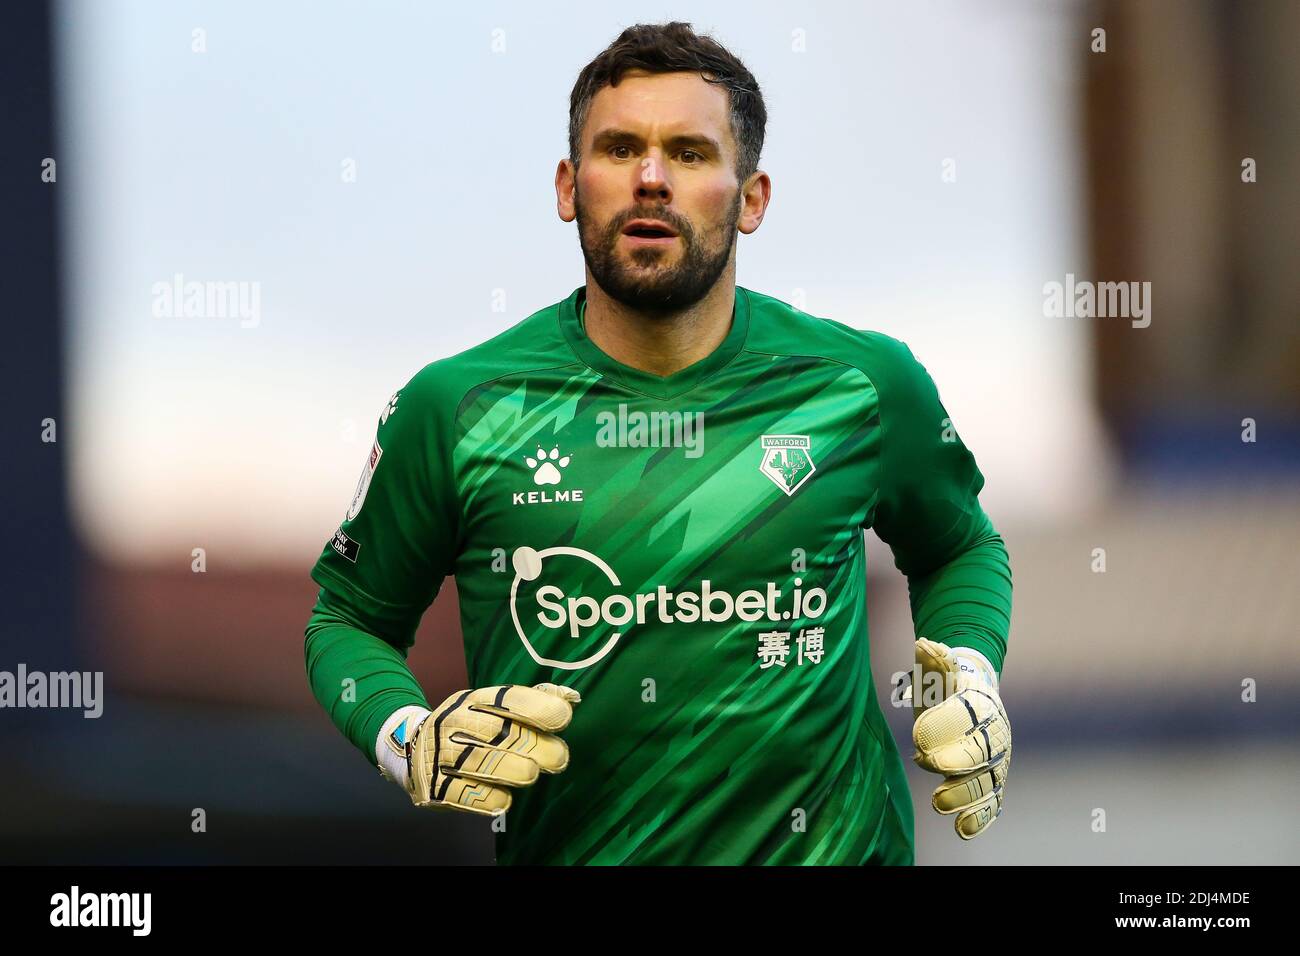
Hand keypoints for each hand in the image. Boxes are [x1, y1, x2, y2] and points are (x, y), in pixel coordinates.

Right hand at [381, 682, 580, 815]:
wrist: (413, 747)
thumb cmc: (470, 726)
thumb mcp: (494, 706)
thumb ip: (533, 701)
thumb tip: (571, 698)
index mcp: (475, 700)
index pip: (508, 698)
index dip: (537, 707)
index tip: (564, 718)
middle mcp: (456, 722)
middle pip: (498, 732)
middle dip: (533, 744)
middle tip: (559, 758)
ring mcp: (442, 754)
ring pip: (479, 762)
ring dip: (511, 769)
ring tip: (531, 774)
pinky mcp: (434, 784)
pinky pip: (462, 793)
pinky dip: (486, 798)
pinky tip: (504, 799)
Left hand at [903, 639, 1009, 838]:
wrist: (971, 696)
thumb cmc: (948, 683)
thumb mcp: (937, 670)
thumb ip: (933, 660)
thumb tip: (925, 644)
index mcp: (981, 704)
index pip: (966, 715)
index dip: (944, 725)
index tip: (918, 733)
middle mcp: (993, 735)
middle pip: (980, 752)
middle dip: (956, 761)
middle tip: (930, 764)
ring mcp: (995, 762)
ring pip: (986, 782)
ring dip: (963, 795)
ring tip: (938, 802)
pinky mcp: (991, 783)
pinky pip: (990, 802)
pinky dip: (978, 817)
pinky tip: (962, 829)